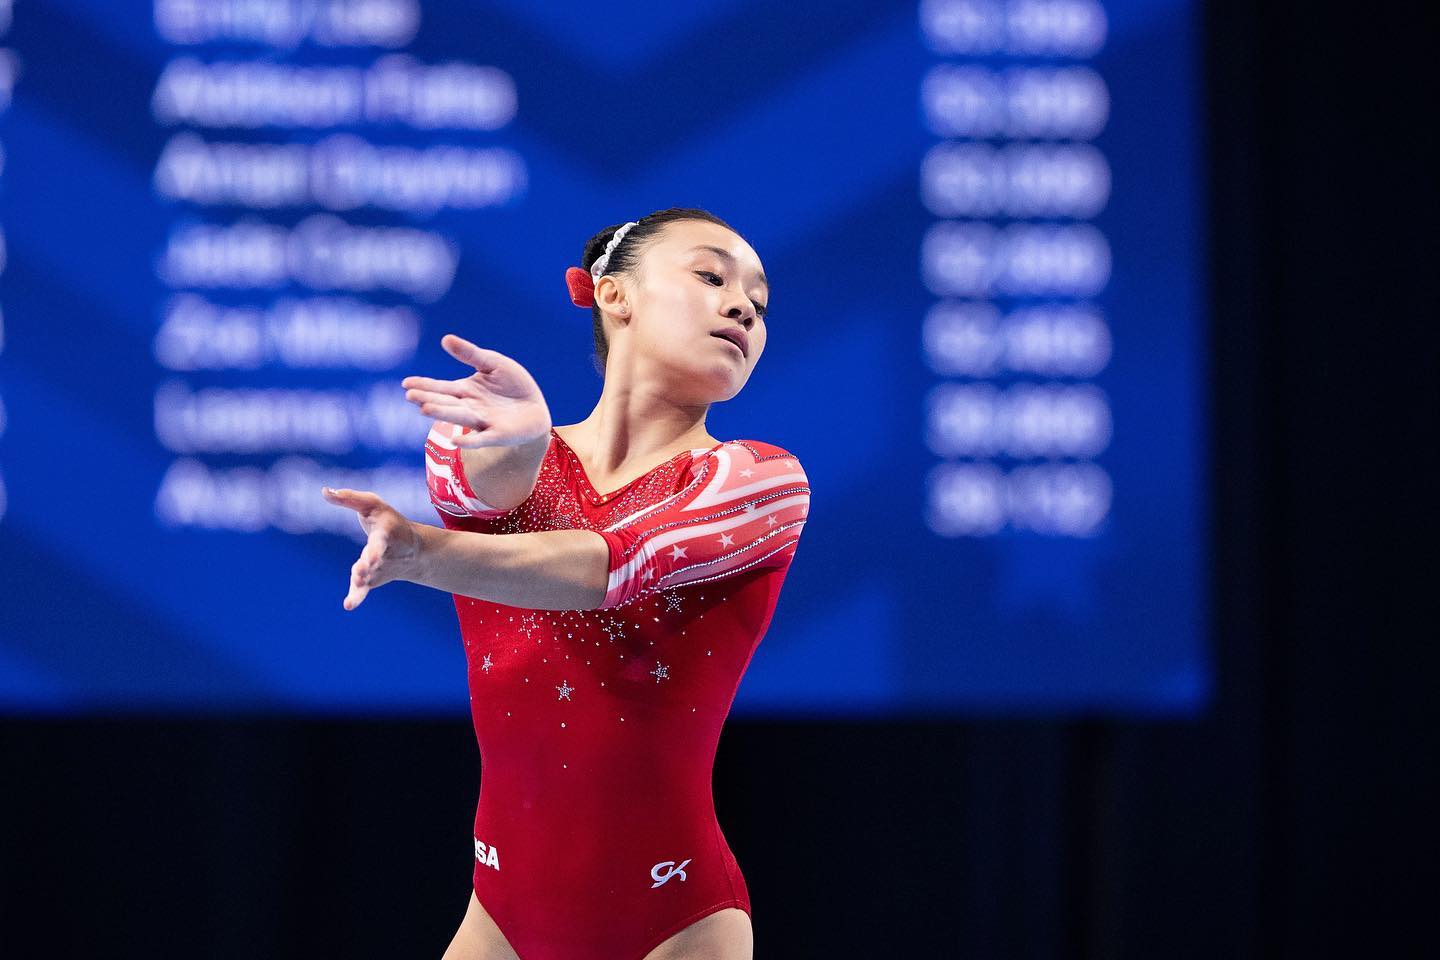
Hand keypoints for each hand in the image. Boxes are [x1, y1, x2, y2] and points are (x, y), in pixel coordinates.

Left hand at [320, 487, 422, 610]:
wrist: (414, 550)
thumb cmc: (388, 521)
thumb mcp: (372, 504)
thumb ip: (348, 498)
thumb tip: (324, 491)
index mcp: (387, 533)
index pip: (382, 538)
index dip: (378, 546)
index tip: (376, 551)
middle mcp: (385, 552)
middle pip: (376, 558)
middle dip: (369, 564)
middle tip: (361, 572)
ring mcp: (379, 568)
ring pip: (370, 576)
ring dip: (362, 583)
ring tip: (354, 590)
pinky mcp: (372, 579)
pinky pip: (363, 589)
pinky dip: (357, 597)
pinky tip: (348, 605)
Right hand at [402, 334, 551, 447]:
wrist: (536, 409)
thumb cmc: (513, 385)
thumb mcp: (493, 364)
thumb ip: (470, 354)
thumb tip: (445, 338)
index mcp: (465, 390)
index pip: (440, 388)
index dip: (424, 385)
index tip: (406, 383)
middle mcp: (469, 407)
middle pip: (446, 402)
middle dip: (429, 399)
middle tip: (411, 395)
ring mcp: (482, 422)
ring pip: (460, 417)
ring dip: (443, 414)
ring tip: (425, 409)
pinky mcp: (498, 434)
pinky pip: (482, 439)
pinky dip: (469, 441)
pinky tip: (455, 441)